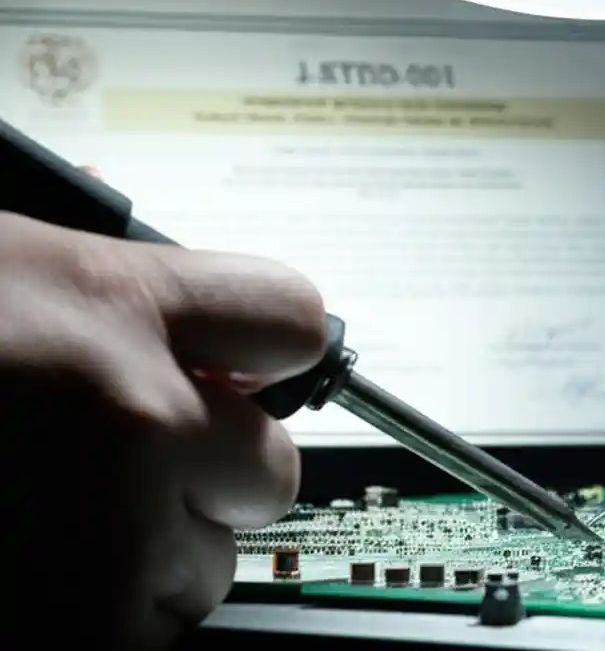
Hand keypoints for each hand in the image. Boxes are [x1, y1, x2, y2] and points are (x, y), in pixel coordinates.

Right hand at [0, 212, 326, 646]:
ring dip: (150, 560)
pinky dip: (102, 617)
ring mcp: (112, 527)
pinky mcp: (80, 625)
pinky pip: (148, 634)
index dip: (273, 354)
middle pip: (273, 468)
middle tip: (119, 471)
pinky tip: (36, 566)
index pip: (294, 321)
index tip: (256, 375)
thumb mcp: (9, 271)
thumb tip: (193, 317)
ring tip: (46, 521)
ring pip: (213, 567)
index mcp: (111, 301)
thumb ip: (114, 296)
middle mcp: (136, 412)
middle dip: (210, 480)